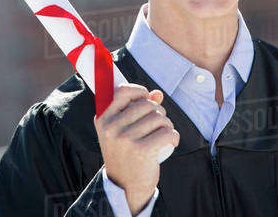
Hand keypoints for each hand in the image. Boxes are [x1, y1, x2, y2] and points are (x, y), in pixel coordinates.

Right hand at [93, 83, 179, 214]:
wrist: (125, 187)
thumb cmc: (125, 153)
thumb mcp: (124, 129)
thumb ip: (138, 108)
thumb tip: (158, 93)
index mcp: (103, 119)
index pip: (122, 91)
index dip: (139, 91)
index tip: (147, 99)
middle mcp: (111, 127)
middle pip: (146, 104)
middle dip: (158, 111)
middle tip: (159, 124)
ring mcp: (125, 139)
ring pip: (158, 118)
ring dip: (167, 124)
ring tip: (164, 134)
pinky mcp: (141, 151)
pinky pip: (167, 132)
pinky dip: (174, 136)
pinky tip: (172, 141)